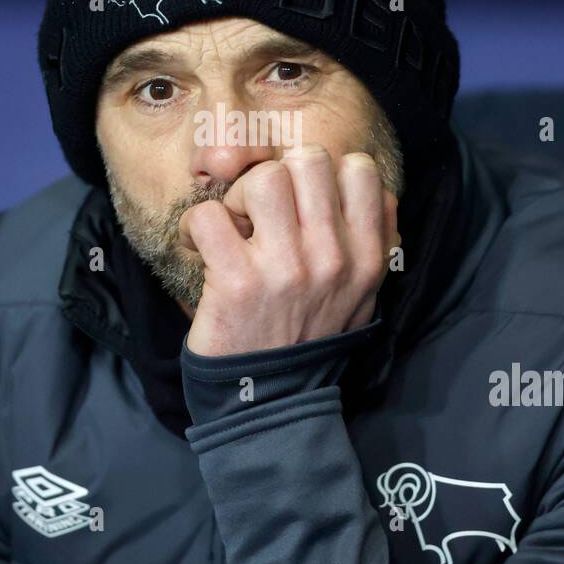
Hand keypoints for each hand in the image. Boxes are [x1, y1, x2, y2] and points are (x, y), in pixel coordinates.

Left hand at [178, 143, 399, 356]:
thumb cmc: (309, 337)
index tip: (301, 205)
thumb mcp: (360, 294)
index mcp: (367, 257)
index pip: (361, 170)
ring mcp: (286, 268)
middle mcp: (333, 258)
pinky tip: (199, 248)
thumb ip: (369, 240)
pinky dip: (194, 227)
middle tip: (260, 213)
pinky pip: (208, 215)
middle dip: (278, 177)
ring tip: (233, 227)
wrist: (271, 402)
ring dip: (237, 197)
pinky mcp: (237, 281)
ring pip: (263, 177)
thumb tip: (361, 182)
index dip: (323, 175)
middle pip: (308, 161)